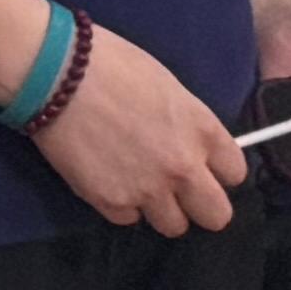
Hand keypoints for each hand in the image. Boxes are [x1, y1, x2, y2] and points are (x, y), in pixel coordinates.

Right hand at [27, 25, 247, 235]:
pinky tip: (105, 178)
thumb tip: (188, 144)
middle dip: (199, 204)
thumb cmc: (110, 63)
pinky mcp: (110, 201)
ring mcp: (148, 188)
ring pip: (174, 226)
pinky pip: (128, 219)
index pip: (236, 173)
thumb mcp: (167, 87)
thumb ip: (187, 124)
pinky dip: (119, 204)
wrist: (54, 72)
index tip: (200, 165)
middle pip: (217, 215)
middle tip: (176, 189)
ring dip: (159, 209)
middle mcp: (184, 167)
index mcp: (202, 131)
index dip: (217, 171)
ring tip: (136, 184)